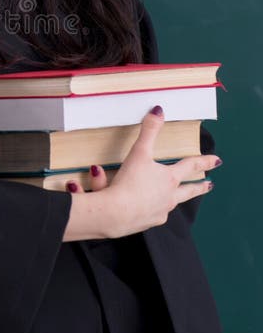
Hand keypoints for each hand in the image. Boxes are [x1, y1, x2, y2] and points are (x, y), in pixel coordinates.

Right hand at [62, 106, 220, 240]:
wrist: (115, 214)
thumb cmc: (129, 182)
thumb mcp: (138, 152)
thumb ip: (148, 131)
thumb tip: (158, 110)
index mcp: (169, 178)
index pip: (190, 166)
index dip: (204, 160)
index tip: (217, 161)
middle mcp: (169, 196)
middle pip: (189, 191)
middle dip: (199, 187)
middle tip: (209, 185)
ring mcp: (160, 211)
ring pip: (171, 203)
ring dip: (175, 199)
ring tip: (175, 199)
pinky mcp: (148, 222)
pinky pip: (153, 213)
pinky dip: (151, 209)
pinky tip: (144, 208)